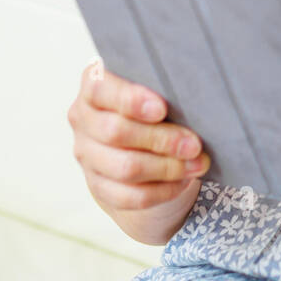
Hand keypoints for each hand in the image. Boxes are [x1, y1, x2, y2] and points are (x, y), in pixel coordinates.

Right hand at [68, 57, 210, 215]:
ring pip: (125, 167)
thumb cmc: (153, 106)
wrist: (139, 143)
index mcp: (94, 84)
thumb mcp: (156, 90)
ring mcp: (86, 154)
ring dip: (167, 167)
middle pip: (115, 132)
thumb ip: (165, 91)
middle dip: (161, 139)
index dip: (130, 100)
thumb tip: (194, 104)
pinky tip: (183, 181)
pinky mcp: (98, 186)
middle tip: (194, 144)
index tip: (161, 109)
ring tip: (197, 163)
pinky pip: (130, 195)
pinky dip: (162, 190)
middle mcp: (84, 118)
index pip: (100, 89)